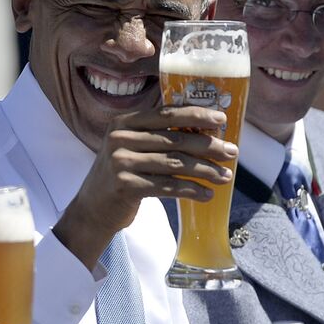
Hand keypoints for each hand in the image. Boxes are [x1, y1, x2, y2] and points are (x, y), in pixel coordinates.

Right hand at [54, 105, 238, 269]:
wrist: (92, 209)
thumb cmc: (122, 175)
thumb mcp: (131, 147)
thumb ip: (157, 136)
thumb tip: (206, 132)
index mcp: (124, 122)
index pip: (166, 114)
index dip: (196, 115)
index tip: (221, 119)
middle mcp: (120, 138)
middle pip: (175, 139)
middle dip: (208, 145)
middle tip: (231, 152)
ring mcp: (121, 162)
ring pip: (175, 164)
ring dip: (205, 170)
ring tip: (225, 176)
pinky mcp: (125, 186)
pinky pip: (167, 186)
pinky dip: (191, 190)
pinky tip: (206, 194)